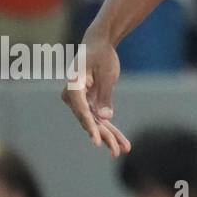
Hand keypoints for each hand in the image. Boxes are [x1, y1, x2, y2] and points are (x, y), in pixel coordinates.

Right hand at [61, 34, 131, 157]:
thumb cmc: (102, 56)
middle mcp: (73, 97)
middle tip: (117, 151)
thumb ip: (104, 97)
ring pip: (95, 123)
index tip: (96, 141)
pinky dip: (110, 129)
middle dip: (104, 136)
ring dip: (110, 136)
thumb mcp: (107, 74)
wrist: (98, 44)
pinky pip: (100, 119)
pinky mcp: (90, 103)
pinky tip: (121, 142)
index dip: (91, 127)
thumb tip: (105, 118)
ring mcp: (80, 102)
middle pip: (89, 121)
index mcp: (73, 88)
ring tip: (123, 150)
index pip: (82, 111)